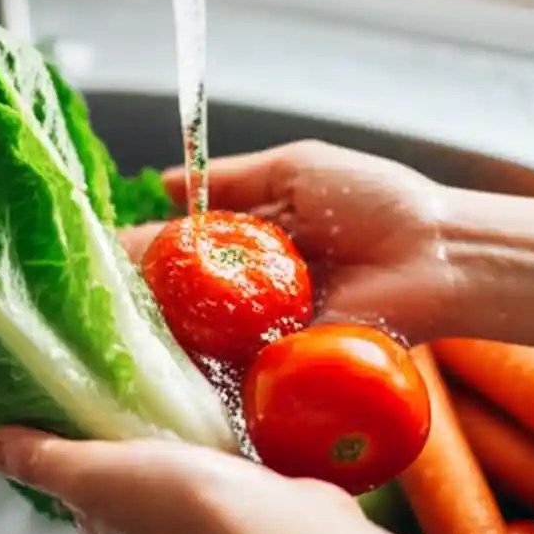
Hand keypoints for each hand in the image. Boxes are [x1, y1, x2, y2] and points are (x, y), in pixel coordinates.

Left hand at [0, 427, 533, 533]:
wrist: (283, 531)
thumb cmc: (186, 507)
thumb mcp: (96, 472)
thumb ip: (40, 458)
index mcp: (105, 524)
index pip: (66, 478)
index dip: (58, 438)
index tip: (61, 392)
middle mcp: (146, 529)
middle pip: (116, 471)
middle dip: (113, 431)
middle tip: (115, 376)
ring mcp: (197, 517)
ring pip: (164, 466)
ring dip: (162, 433)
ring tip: (162, 387)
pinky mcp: (241, 499)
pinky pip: (210, 463)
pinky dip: (204, 439)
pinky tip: (212, 413)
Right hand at [122, 141, 456, 342]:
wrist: (437, 259)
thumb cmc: (381, 204)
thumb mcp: (299, 169)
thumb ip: (236, 178)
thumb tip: (164, 179)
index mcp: (259, 237)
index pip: (189, 243)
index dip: (147, 246)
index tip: (102, 249)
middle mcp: (257, 285)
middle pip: (187, 291)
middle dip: (143, 291)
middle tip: (96, 294)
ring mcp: (269, 326)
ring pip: (202, 330)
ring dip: (163, 328)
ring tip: (115, 325)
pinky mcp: (285, 361)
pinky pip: (236, 364)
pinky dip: (201, 362)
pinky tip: (160, 358)